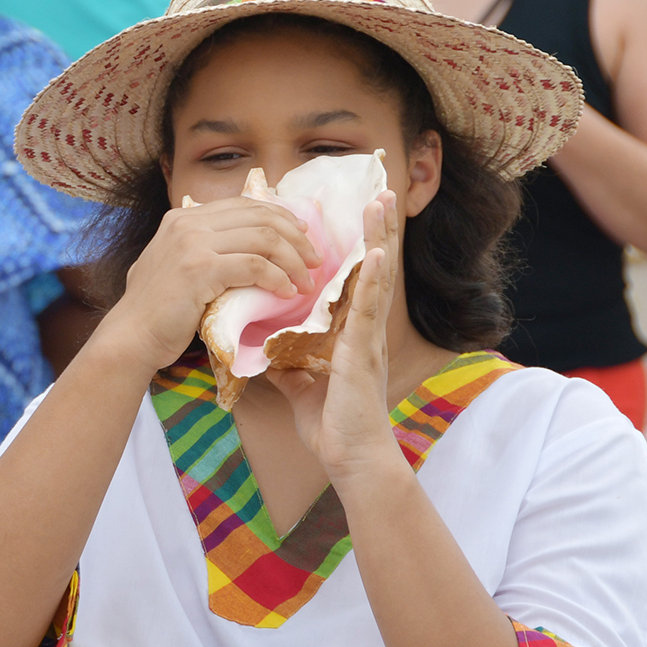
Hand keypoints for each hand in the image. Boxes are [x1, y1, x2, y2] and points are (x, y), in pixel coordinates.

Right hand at [93, 194, 321, 370]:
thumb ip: (202, 248)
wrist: (131, 336)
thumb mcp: (175, 265)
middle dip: (296, 238)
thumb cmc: (156, 310)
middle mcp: (188, 222)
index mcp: (184, 217)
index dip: (281, 218)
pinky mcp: (200, 269)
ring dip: (293, 261)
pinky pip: (254, 266)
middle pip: (260, 217)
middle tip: (314, 260)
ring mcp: (193, 243)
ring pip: (263, 239)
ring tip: (305, 281)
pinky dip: (277, 278)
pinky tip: (285, 293)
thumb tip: (245, 248)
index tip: (302, 237)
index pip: (245, 205)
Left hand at [270, 191, 405, 481]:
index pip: (354, 278)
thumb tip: (263, 351)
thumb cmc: (333, 426)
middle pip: (372, 267)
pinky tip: (377, 252)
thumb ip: (287, 364)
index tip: (356, 210)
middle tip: (379, 188)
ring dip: (381, 237)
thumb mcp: (301, 386)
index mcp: (350, 332)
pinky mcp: (364, 352)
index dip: (358, 244)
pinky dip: (373, 279)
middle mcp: (363, 328)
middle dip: (376, 228)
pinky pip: (368, 310)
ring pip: (377, 277)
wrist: (350, 459)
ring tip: (382, 201)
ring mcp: (367, 338)